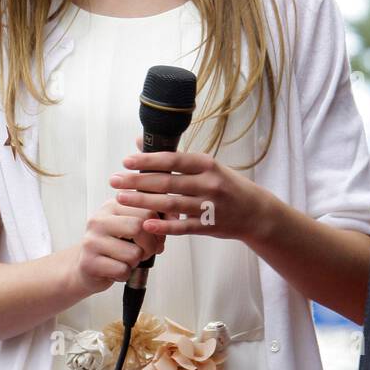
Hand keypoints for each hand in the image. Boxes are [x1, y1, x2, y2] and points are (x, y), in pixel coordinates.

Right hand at [76, 154, 166, 297]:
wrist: (84, 268)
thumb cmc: (114, 246)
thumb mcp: (130, 226)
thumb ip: (152, 219)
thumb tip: (175, 215)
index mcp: (111, 206)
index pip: (145, 208)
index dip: (159, 226)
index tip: (158, 238)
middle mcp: (99, 220)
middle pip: (139, 227)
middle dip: (150, 245)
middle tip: (147, 252)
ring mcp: (92, 241)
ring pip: (133, 252)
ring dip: (137, 262)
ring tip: (127, 261)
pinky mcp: (89, 262)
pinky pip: (122, 270)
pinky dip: (125, 274)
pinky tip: (116, 270)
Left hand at [107, 135, 270, 241]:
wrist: (256, 212)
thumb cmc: (226, 185)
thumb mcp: (207, 166)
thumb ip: (176, 158)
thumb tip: (141, 142)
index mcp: (207, 164)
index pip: (173, 160)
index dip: (148, 160)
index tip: (126, 160)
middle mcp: (209, 183)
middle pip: (167, 182)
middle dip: (137, 181)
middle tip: (114, 180)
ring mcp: (209, 206)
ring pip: (170, 204)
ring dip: (143, 202)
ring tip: (120, 199)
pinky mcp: (209, 226)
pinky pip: (182, 226)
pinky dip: (163, 225)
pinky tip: (146, 223)